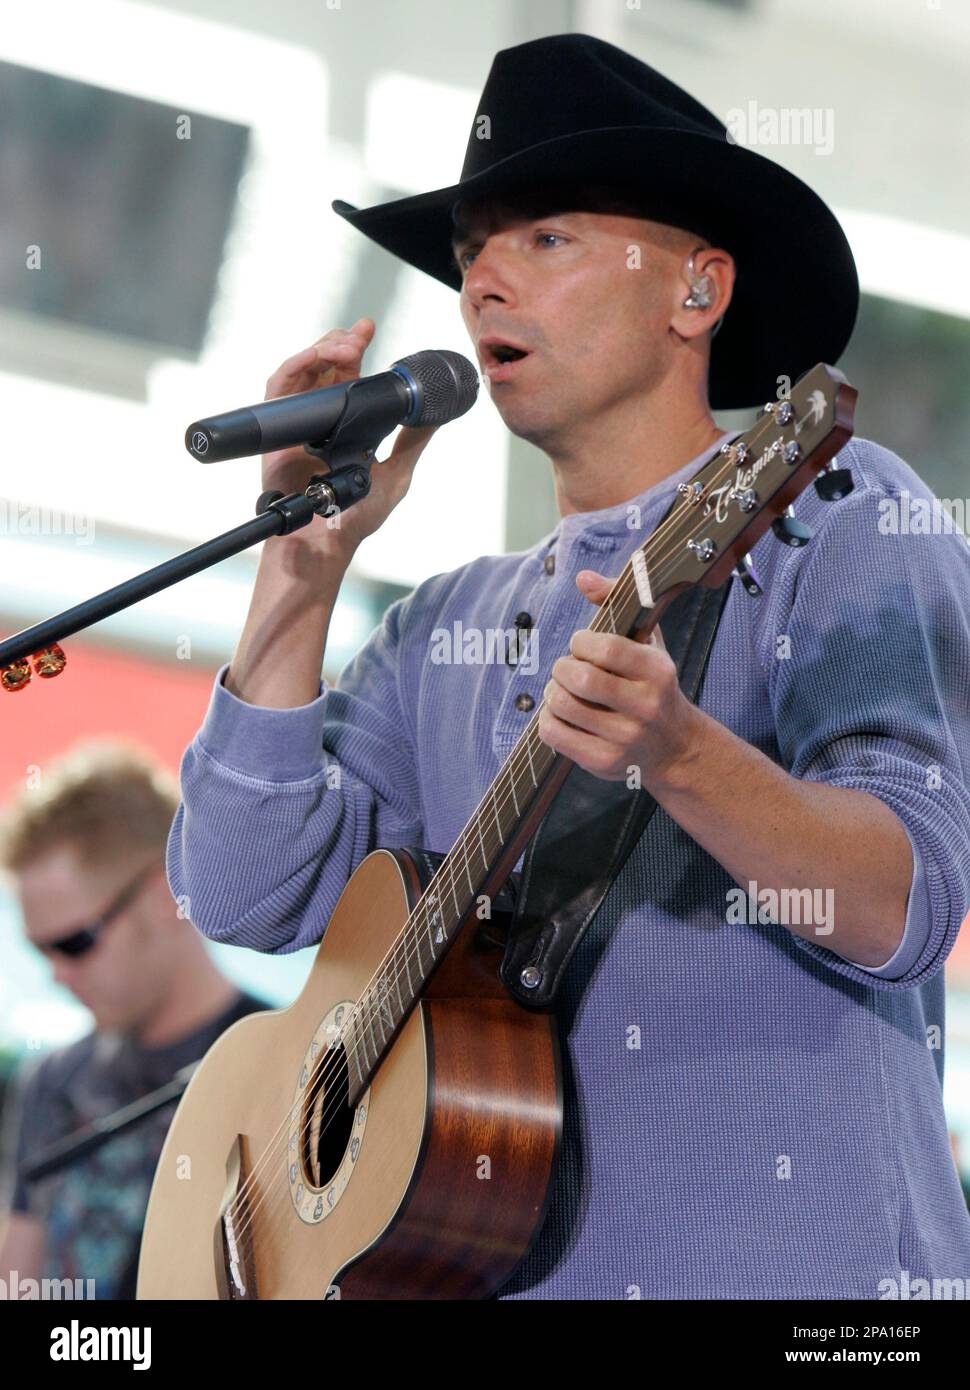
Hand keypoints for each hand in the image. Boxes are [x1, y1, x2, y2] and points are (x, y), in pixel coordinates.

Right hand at [261, 317, 437, 561]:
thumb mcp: (397, 472)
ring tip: (347, 344)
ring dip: (322, 348)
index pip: (347, 376)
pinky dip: (295, 367)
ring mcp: (297, 424)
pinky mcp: (276, 431)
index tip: (370, 328)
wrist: (327, 541)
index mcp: (346, 424)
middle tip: (360, 334)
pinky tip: (315, 356)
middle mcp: (320, 419)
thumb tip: (436, 411)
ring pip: (302, 370)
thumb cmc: (357, 516)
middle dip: (341, 342)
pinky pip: (279, 389)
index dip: (355, 349)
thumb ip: (413, 440)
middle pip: (324, 366)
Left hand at [537, 568, 700, 785]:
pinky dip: (548, 719)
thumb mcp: (648, 642)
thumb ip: (617, 602)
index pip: (606, 649)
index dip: (581, 642)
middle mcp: (645, 707)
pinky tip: (561, 714)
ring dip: (552, 693)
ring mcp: (625, 738)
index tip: (582, 645)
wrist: (676, 749)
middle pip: (580, 679)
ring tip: (563, 691)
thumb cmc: (653, 686)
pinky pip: (553, 733)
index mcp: (658, 672)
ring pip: (562, 705)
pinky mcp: (604, 762)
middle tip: (567, 670)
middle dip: (562, 668)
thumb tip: (583, 578)